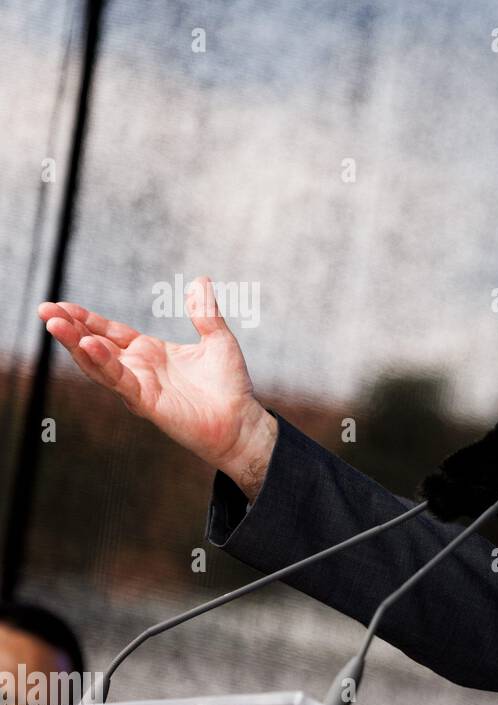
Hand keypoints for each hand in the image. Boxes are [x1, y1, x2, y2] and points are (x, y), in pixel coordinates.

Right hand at [38, 276, 276, 498]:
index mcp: (149, 352)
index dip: (86, 319)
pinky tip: (89, 345)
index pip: (110, 331)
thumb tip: (200, 280)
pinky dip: (103, 363)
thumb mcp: (219, 340)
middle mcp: (139, 369)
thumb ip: (206, 313)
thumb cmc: (230, 386)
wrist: (242, 421)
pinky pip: (120, 381)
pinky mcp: (147, 402)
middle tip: (45, 310)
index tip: (62, 305)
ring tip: (55, 324)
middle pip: (95, 345)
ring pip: (99, 364)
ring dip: (76, 345)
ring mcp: (140, 386)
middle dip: (69, 328)